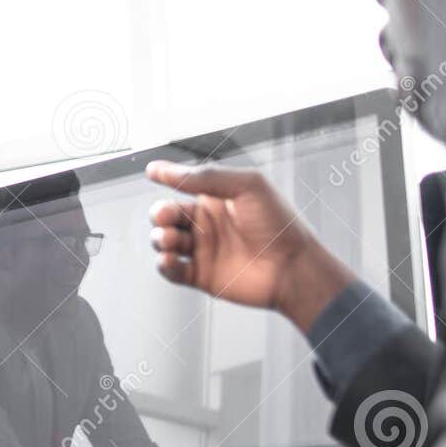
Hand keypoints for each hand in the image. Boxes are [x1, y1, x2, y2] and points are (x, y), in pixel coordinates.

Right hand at [146, 160, 354, 332]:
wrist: (292, 267)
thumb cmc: (279, 224)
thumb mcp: (246, 185)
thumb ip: (206, 177)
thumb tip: (168, 170)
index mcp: (217, 199)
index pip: (183, 185)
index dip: (166, 177)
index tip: (153, 172)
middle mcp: (207, 224)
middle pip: (168, 215)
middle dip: (161, 213)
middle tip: (165, 216)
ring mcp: (204, 250)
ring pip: (166, 242)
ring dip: (160, 238)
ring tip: (168, 239)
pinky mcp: (202, 276)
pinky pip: (173, 270)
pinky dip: (164, 265)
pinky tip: (168, 259)